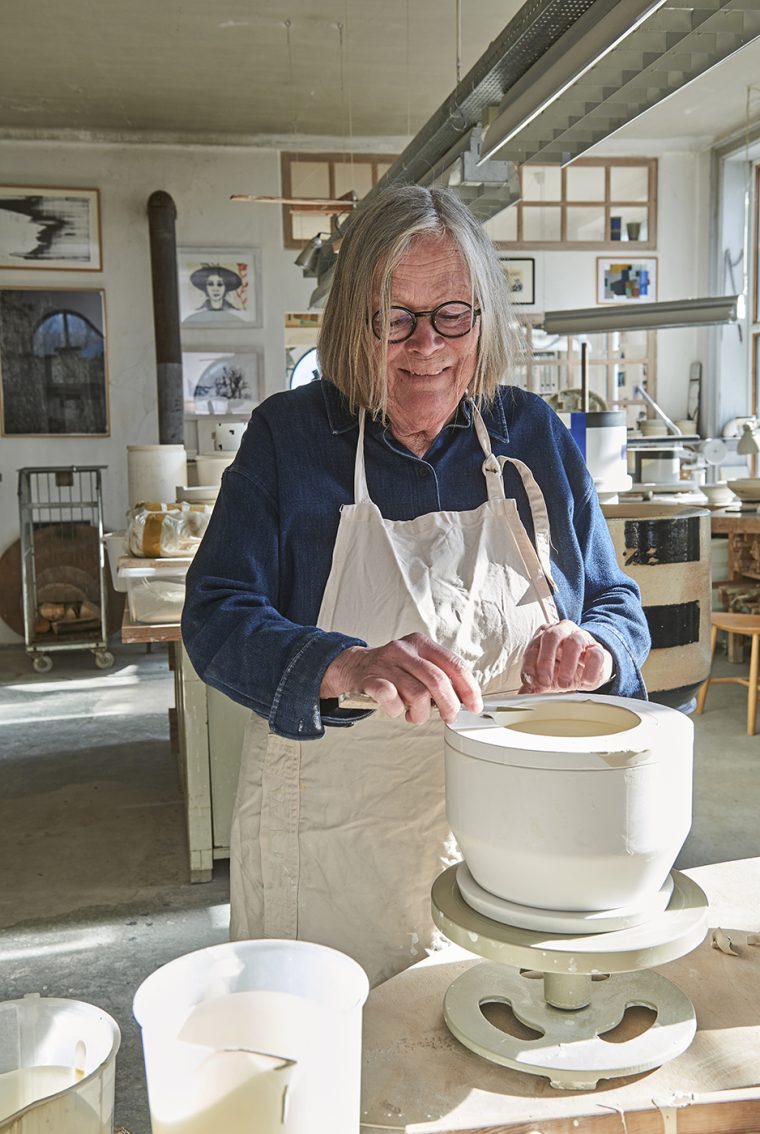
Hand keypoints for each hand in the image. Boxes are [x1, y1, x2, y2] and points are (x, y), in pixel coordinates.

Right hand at [320, 632, 482, 724]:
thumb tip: (466, 699)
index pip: (454, 665)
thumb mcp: (418, 663)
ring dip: (421, 713)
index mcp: (422, 643)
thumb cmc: (393, 669)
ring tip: (416, 714)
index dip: (469, 688)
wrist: (355, 666)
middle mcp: (405, 650)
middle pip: (438, 681)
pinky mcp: (370, 678)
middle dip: (448, 705)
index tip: (474, 705)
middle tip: (449, 716)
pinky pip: (391, 699)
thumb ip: (440, 675)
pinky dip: (398, 710)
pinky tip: (398, 709)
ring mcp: (386, 663)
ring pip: (417, 695)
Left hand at [519, 621, 612, 694]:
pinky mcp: (599, 649)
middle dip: (546, 660)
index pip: (534, 645)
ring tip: (564, 684)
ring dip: (567, 666)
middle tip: (545, 682)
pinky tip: (583, 682)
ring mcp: (582, 637)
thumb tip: (522, 694)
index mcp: (545, 635)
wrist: (590, 668)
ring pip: (574, 642)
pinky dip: (589, 670)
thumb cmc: (564, 668)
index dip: (529, 664)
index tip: (529, 680)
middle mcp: (563, 631)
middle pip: (552, 636)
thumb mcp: (547, 676)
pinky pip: (596, 654)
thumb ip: (534, 684)